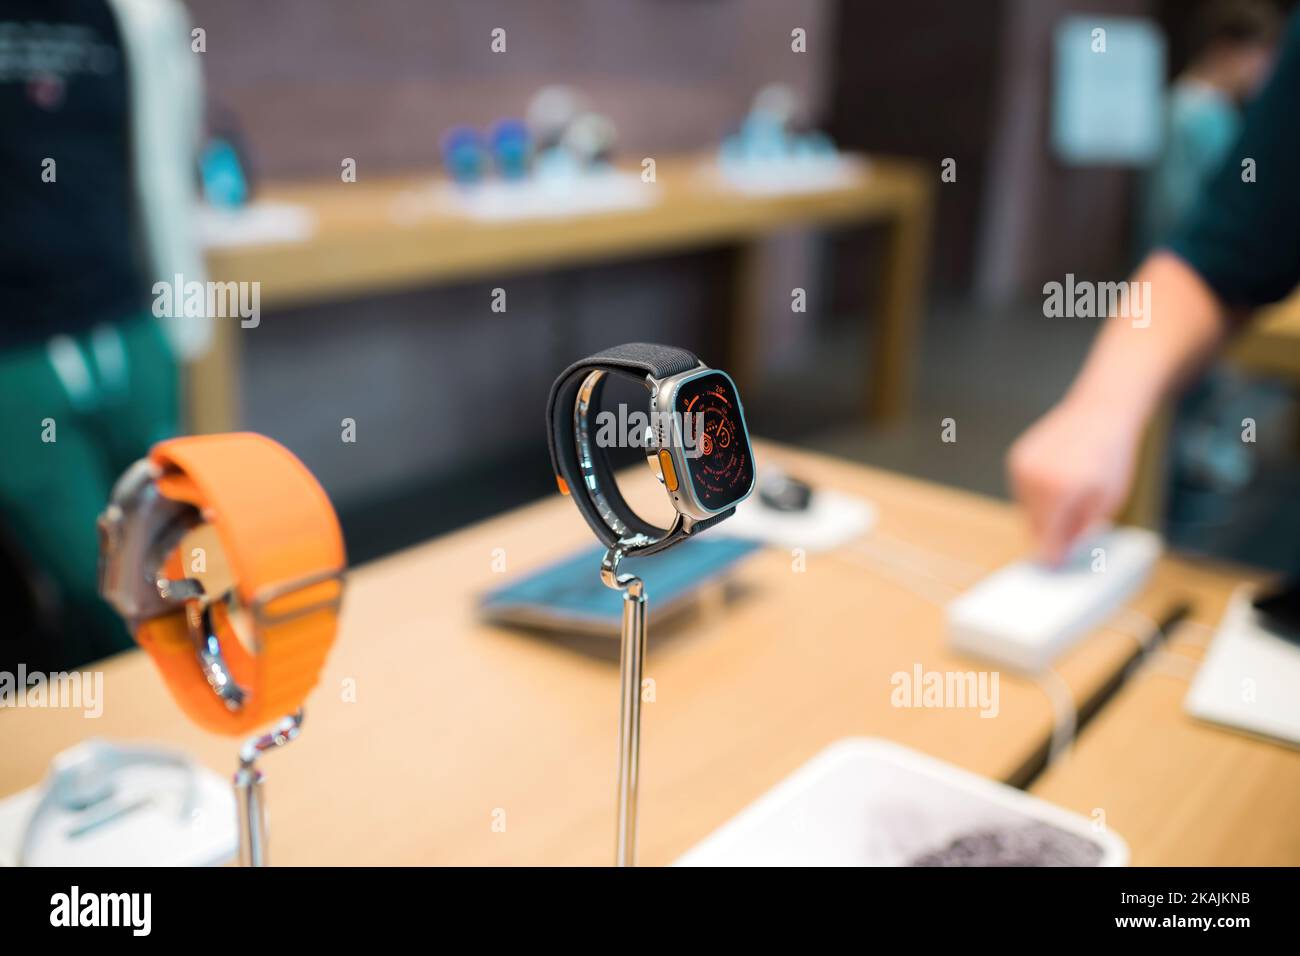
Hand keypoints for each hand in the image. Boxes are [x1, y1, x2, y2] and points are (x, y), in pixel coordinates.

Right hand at [1006, 396, 1144, 564]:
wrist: (1100, 412)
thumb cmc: (1111, 455)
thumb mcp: (1108, 501)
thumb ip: (1082, 530)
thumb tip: (1063, 553)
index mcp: (1061, 491)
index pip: (1046, 541)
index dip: (1053, 557)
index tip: (1055, 568)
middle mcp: (1035, 479)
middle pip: (1033, 528)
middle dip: (1051, 535)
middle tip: (1071, 532)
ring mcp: (1021, 467)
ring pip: (1026, 511)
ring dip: (1044, 514)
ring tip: (1070, 496)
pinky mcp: (1016, 459)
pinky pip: (1022, 492)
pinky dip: (1037, 496)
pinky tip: (1058, 483)